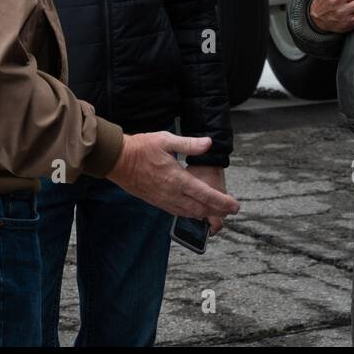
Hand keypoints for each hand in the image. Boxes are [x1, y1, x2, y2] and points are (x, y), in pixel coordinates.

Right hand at [106, 132, 239, 220]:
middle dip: (218, 211)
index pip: (205, 194)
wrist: (117, 160)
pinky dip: (190, 214)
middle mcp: (171, 193)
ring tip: (217, 212)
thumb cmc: (141, 148)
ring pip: (188, 213)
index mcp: (177, 179)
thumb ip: (189, 144)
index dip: (223, 202)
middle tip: (231, 211)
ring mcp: (163, 200)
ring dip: (205, 214)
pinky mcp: (156, 201)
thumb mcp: (166, 139)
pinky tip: (195, 211)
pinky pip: (177, 212)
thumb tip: (209, 144)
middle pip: (200, 208)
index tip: (235, 206)